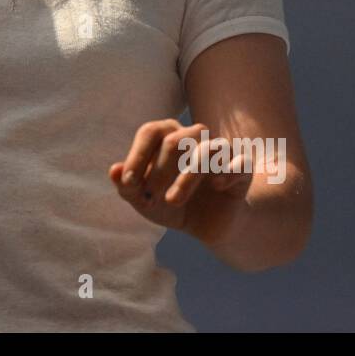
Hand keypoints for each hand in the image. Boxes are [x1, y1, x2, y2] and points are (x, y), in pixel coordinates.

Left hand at [108, 119, 252, 246]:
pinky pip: (238, 161)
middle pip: (174, 140)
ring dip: (186, 177)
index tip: (129, 182)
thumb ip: (128, 186)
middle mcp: (193, 136)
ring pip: (206, 150)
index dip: (137, 156)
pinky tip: (216, 186)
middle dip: (159, 172)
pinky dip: (227, 172)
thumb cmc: (171, 202)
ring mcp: (219, 150)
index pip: (150, 131)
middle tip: (151, 198)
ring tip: (173, 200)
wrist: (207, 225)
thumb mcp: (145, 200)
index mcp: (167, 135)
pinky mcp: (241, 168)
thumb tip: (113, 170)